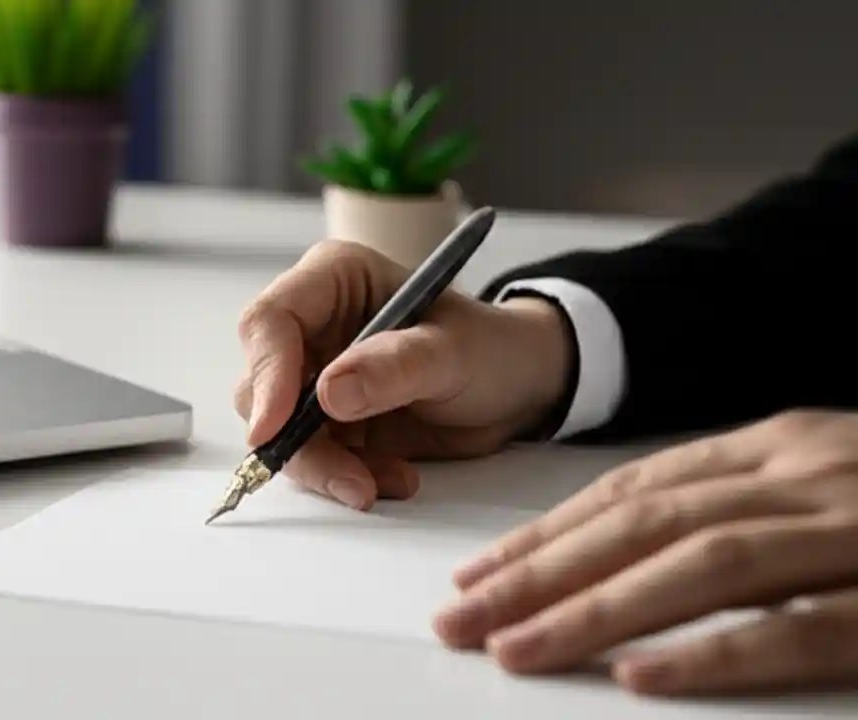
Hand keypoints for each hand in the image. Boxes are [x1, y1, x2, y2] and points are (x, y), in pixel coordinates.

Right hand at [233, 240, 573, 509]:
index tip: (274, 426)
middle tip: (349, 478)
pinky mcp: (326, 423)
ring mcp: (314, 377)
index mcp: (332, 280)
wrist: (515, 390)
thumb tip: (329, 392)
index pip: (270, 320)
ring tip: (389, 480)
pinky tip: (396, 477)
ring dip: (328, 466)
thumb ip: (396, 366)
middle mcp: (312, 326)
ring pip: (280, 432)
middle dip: (298, 440)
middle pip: (261, 385)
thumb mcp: (455, 351)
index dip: (265, 373)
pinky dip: (348, 477)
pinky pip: (313, 459)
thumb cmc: (489, 348)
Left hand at [433, 410, 857, 695]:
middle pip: (647, 523)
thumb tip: (634, 555)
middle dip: (541, 572)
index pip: (637, 489)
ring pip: (703, 563)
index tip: (478, 572)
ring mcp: (853, 531)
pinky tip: (638, 676)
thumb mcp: (829, 484)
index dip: (548, 533)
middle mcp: (807, 476)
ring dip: (597, 609)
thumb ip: (742, 508)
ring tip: (517, 648)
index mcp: (782, 449)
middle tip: (462, 616)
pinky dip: (714, 652)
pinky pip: (800, 629)